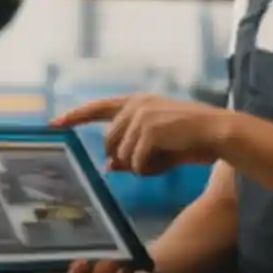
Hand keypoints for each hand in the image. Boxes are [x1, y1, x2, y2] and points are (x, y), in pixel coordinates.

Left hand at [51, 94, 231, 174]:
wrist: (219, 133)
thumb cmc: (191, 139)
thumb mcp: (156, 146)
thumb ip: (130, 152)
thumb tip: (108, 166)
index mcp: (136, 102)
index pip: (97, 108)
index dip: (74, 117)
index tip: (53, 124)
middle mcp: (135, 105)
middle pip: (109, 144)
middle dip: (124, 160)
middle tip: (150, 165)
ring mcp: (141, 116)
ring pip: (122, 156)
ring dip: (140, 166)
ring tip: (165, 159)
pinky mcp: (149, 130)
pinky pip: (136, 163)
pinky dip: (150, 169)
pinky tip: (167, 162)